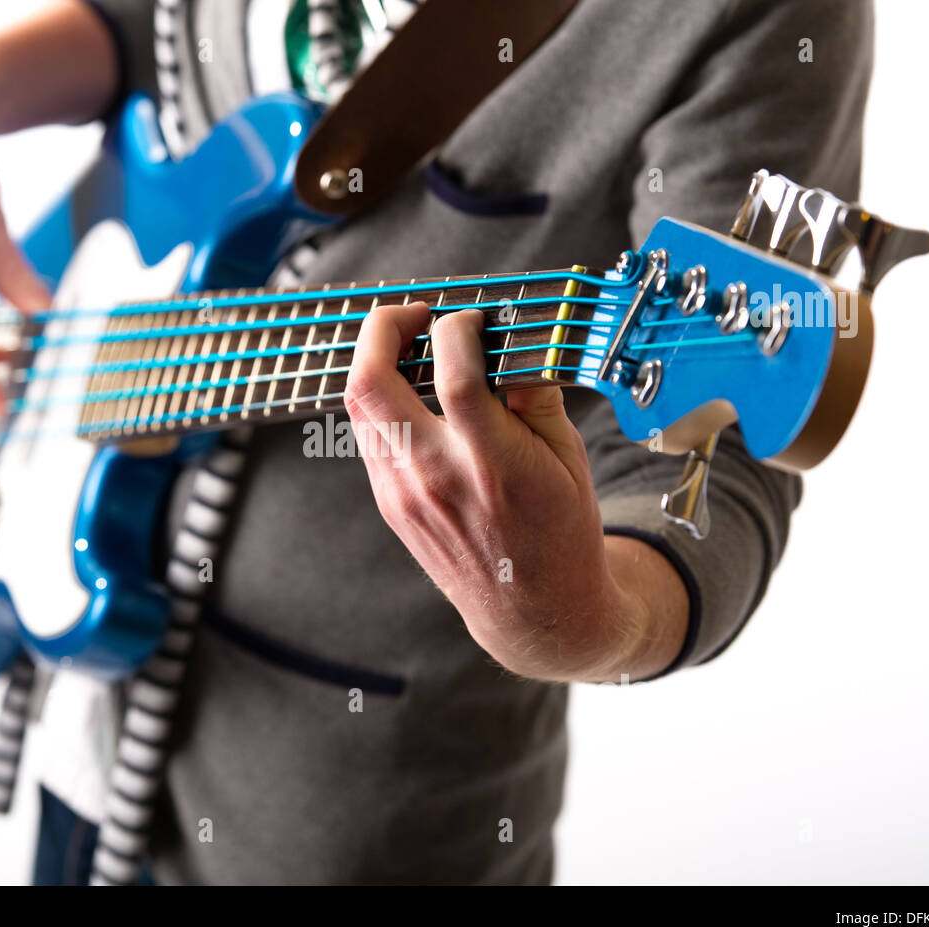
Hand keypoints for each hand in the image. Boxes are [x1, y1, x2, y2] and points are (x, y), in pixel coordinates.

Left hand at [343, 303, 688, 682]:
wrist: (531, 610)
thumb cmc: (559, 533)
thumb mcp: (569, 460)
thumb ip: (536, 397)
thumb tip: (509, 342)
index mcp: (491, 464)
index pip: (454, 373)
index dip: (458, 328)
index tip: (474, 320)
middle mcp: (436, 477)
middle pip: (370, 383)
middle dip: (382, 328)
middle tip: (413, 314)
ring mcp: (403, 493)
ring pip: (359, 406)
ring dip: (378, 362)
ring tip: (414, 348)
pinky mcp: (390, 503)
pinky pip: (370, 435)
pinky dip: (385, 401)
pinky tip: (415, 394)